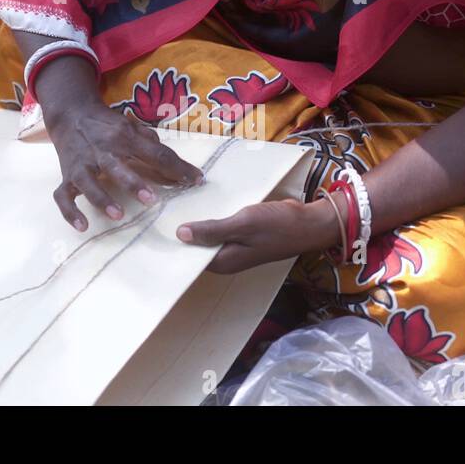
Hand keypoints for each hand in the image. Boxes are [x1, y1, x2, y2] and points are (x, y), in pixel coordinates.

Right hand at [47, 101, 203, 230]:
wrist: (70, 114)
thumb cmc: (108, 125)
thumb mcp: (132, 127)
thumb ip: (153, 146)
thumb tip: (178, 167)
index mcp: (123, 137)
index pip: (155, 153)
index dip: (177, 167)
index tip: (196, 180)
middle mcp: (102, 151)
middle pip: (117, 167)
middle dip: (132, 183)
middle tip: (151, 200)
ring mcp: (82, 165)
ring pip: (88, 182)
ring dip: (102, 199)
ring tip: (118, 215)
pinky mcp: (67, 176)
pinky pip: (63, 196)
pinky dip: (70, 212)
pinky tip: (82, 227)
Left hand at [176, 198, 340, 273]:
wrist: (309, 222)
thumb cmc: (278, 225)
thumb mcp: (243, 224)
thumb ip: (212, 230)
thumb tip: (180, 235)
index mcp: (224, 262)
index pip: (189, 258)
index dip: (173, 244)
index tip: (154, 227)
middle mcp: (227, 258)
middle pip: (197, 247)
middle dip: (182, 230)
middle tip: (160, 208)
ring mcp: (235, 246)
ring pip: (208, 235)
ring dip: (198, 222)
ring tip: (176, 202)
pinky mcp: (243, 234)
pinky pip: (221, 227)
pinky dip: (212, 217)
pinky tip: (202, 202)